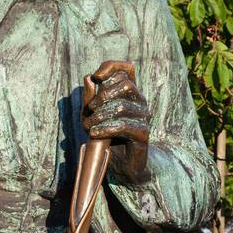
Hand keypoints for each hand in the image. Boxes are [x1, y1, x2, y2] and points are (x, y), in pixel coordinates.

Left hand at [83, 60, 148, 183]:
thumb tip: (89, 78)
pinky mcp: (143, 133)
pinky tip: (94, 134)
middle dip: (103, 96)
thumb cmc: (105, 138)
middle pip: (126, 84)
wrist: (121, 165)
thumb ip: (90, 98)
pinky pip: (123, 125)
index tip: (96, 77)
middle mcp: (139, 101)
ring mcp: (143, 116)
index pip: (126, 69)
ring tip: (88, 127)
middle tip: (90, 111)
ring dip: (100, 116)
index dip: (112, 67)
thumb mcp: (91, 117)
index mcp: (129, 93)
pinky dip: (105, 128)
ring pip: (122, 106)